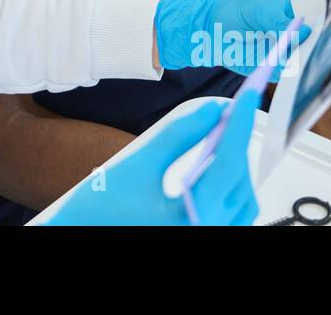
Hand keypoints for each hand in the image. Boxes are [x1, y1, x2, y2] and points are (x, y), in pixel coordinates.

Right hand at [44, 89, 261, 225]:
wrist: (81, 232)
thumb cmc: (100, 209)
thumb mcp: (137, 164)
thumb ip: (178, 135)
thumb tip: (213, 111)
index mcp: (190, 218)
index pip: (228, 163)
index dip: (240, 123)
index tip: (249, 94)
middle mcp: (206, 232)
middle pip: (239, 181)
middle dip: (238, 142)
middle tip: (235, 108)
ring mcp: (208, 237)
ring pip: (241, 199)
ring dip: (236, 165)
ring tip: (224, 134)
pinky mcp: (204, 234)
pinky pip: (231, 212)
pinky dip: (229, 184)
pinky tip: (217, 162)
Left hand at [154, 0, 309, 76]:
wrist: (212, 32)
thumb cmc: (235, 13)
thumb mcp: (258, 11)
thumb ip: (279, 21)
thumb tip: (304, 31)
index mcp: (295, 12)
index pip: (318, 18)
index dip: (326, 24)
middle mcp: (296, 34)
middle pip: (317, 43)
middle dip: (320, 46)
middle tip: (320, 47)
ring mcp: (288, 52)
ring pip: (305, 60)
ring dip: (307, 62)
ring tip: (305, 58)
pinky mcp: (277, 68)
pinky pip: (289, 75)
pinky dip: (292, 75)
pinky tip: (291, 71)